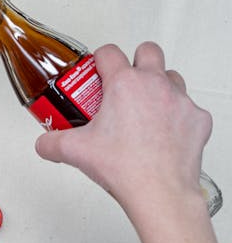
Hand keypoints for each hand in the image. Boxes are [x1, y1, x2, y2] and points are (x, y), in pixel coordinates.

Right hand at [35, 42, 212, 210]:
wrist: (159, 191)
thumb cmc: (123, 167)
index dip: (98, 60)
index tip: (95, 74)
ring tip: (144, 110)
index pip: (109, 52)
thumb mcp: (74, 152)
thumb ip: (51, 143)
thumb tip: (44, 143)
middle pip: (148, 51)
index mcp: (125, 84)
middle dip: (136, 62)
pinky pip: (188, 108)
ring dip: (158, 86)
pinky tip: (163, 135)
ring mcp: (181, 101)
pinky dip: (176, 117)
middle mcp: (156, 84)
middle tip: (123, 86)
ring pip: (172, 77)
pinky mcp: (198, 119)